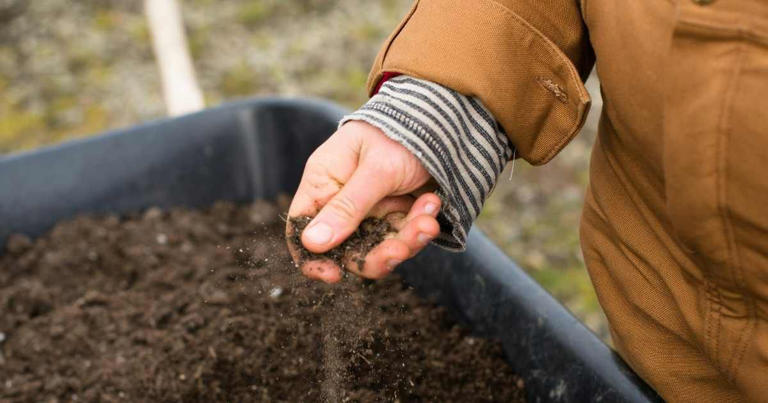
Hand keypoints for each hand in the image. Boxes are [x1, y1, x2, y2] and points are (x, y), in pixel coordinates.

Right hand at [286, 121, 441, 282]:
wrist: (440, 120)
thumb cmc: (398, 134)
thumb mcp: (375, 170)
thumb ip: (347, 207)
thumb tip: (312, 243)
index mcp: (323, 182)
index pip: (302, 227)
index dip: (311, 257)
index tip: (333, 275)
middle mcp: (342, 200)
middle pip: (346, 248)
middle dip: (377, 253)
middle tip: (401, 249)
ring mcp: (370, 210)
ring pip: (379, 247)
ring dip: (406, 240)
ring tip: (428, 221)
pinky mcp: (396, 214)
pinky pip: (403, 236)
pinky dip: (420, 225)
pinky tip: (432, 203)